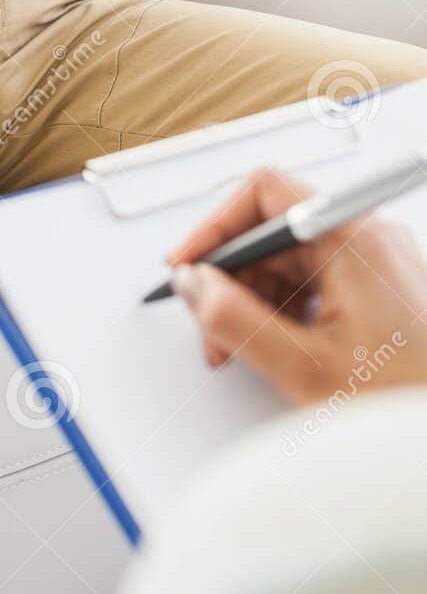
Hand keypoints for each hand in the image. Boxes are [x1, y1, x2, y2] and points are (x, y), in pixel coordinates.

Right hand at [169, 167, 426, 404]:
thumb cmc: (407, 399)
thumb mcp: (305, 366)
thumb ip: (236, 320)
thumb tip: (194, 286)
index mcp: (354, 239)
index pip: (264, 193)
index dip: (216, 228)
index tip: (189, 265)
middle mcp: (369, 238)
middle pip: (272, 231)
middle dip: (232, 278)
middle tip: (212, 326)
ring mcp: (377, 262)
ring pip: (291, 259)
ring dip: (254, 298)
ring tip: (243, 347)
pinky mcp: (380, 287)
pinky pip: (315, 279)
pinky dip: (285, 308)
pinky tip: (280, 347)